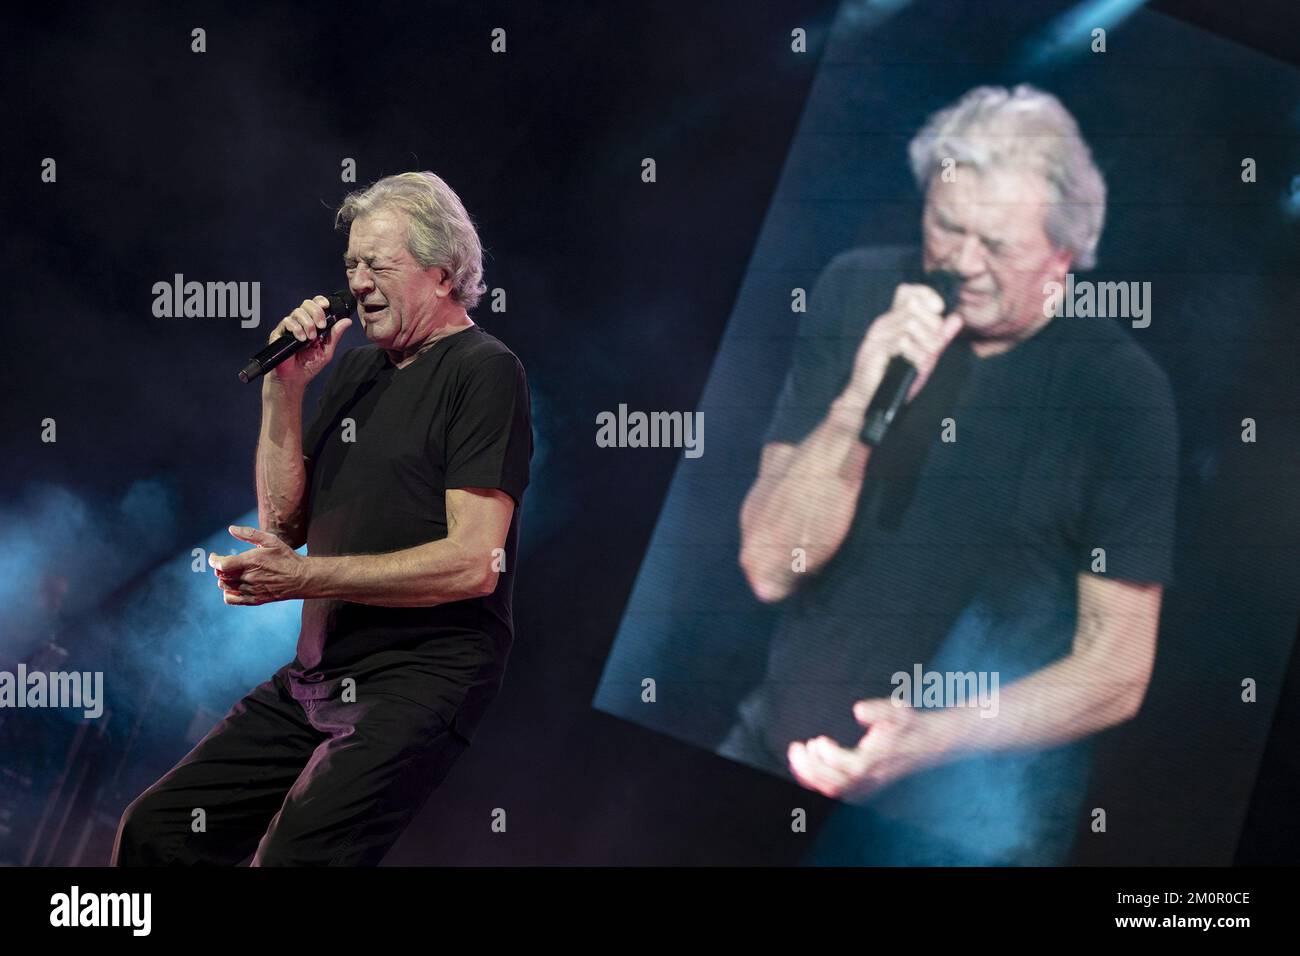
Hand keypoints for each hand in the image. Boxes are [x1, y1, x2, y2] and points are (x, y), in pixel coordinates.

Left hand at [209, 526, 308, 605]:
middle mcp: (249, 577)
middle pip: (221, 576)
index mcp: (251, 562)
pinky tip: (234, 586)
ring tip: (231, 573)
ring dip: (224, 579)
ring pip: (225, 587)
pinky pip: (231, 599)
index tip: (214, 556)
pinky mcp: (254, 600)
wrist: (301, 578)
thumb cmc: (286, 557)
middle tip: (225, 563)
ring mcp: (251, 590)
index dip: (213, 560)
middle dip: (219, 568)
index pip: (222, 565)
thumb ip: (250, 534)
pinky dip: (227, 593)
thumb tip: (231, 529)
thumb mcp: (271, 540)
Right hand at [264, 295, 352, 390]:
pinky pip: (287, 322)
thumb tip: (346, 321)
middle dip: (316, 312)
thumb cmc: (308, 367)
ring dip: (307, 323)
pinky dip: (296, 328)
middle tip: (321, 325)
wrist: (293, 379)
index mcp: (312, 325)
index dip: (321, 302)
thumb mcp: (326, 351)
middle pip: (306, 304)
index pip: (315, 305)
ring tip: (311, 337)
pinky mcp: (279, 333)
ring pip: (297, 312)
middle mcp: (301, 323)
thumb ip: (335, 335)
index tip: (327, 306)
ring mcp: (290, 327)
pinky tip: (301, 339)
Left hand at [787, 698, 934, 802]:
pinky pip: (835, 789)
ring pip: (833, 790)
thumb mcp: (899, 711)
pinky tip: (806, 761)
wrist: (928, 744)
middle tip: (796, 747)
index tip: (818, 739)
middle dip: (811, 768)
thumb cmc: (909, 725)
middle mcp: (872, 777)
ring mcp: (867, 784)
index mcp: (879, 760)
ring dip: (810, 774)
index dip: (830, 756)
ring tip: (797, 752)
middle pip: (836, 785)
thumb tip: (857, 709)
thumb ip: (879, 710)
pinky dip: (817, 779)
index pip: (851, 767)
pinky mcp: (863, 785)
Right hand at [844, 285, 963, 408]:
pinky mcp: (874, 353)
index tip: (939, 310)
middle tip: (934, 347)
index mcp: (892, 321)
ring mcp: (876, 338)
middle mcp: (883, 324)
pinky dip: (916, 355)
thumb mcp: (924, 355)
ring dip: (926, 343)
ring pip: (911, 323)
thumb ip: (939, 337)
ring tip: (925, 359)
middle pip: (914, 306)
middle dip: (932, 325)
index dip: (926, 295)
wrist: (870, 402)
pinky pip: (902, 343)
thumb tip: (957, 318)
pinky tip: (915, 366)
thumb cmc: (894, 379)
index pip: (908, 291)